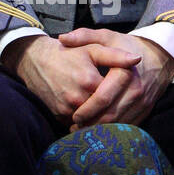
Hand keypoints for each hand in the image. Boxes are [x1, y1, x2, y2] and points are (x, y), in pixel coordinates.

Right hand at [1, 32, 141, 124]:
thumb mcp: (92, 49)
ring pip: (92, 121)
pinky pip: (77, 125)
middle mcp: (78, 98)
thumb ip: (115, 56)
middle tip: (120, 108)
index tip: (127, 95)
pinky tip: (92, 115)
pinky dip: (86, 122)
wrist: (36, 60)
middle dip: (113, 111)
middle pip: (104, 113)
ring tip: (108, 112)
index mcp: (90, 81)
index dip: (123, 97)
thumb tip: (137, 59)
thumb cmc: (67, 53)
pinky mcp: (58, 116)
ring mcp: (66, 109)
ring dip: (100, 119)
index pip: (114, 97)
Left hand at [57, 28, 173, 129]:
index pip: (103, 98)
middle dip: (91, 124)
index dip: (86, 110)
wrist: (159, 57)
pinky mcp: (145, 110)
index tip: (73, 115)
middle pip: (110, 115)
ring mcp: (142, 102)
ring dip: (100, 131)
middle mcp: (136, 90)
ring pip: (119, 124)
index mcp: (124, 73)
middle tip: (74, 127)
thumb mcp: (108, 37)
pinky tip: (99, 130)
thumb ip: (85, 36)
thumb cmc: (128, 46)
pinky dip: (113, 131)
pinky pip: (128, 126)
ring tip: (83, 131)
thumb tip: (63, 38)